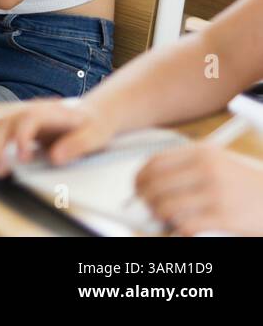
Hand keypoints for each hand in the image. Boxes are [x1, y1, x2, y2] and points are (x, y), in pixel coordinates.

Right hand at [0, 99, 115, 176]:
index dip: (21, 137)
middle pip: (4, 122)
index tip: (23, 158)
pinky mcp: (14, 125)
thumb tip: (55, 157)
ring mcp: (20, 116)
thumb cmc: (91, 127)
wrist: (89, 116)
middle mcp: (30, 110)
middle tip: (0, 170)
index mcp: (51, 111)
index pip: (28, 118)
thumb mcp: (94, 137)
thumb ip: (76, 145)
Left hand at [135, 142, 262, 235]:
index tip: (137, 187)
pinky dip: (178, 230)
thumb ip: (186, 169)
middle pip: (156, 185)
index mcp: (203, 152)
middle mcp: (207, 169)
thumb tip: (150, 184)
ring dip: (159, 216)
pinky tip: (181, 229)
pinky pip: (185, 225)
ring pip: (166, 206)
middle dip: (145, 199)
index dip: (140, 177)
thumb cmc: (246, 185)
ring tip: (163, 219)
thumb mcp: (218, 164)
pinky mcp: (224, 216)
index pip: (155, 162)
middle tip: (145, 208)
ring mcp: (215, 193)